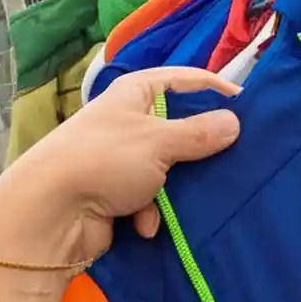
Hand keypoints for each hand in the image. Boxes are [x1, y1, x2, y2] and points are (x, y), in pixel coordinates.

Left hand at [0, 67, 240, 279]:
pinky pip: (154, 196)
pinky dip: (154, 210)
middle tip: (236, 153)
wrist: (53, 214)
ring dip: (181, 184)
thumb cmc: (105, 161)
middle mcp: (129, 122)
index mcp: (134, 94)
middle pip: (180, 126)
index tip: (247, 104)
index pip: (181, 78)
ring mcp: (125, 158)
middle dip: (203, 144)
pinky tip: (147, 222)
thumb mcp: (160, 141)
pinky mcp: (122, 192)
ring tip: (199, 194)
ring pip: (173, 165)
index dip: (213, 87)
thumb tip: (235, 123)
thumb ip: (200, 133)